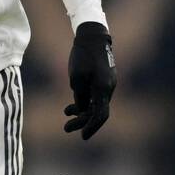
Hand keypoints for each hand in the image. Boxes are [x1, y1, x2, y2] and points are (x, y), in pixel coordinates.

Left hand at [64, 21, 115, 139]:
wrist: (93, 37)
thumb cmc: (83, 55)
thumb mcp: (76, 78)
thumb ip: (80, 96)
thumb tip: (82, 109)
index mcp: (103, 89)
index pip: (100, 115)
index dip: (91, 127)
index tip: (82, 137)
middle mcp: (108, 89)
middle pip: (97, 113)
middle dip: (82, 122)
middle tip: (66, 128)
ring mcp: (106, 85)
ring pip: (95, 105)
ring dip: (81, 112)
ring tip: (66, 113)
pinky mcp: (102, 81)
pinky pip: (94, 97)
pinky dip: (84, 103)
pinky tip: (71, 107)